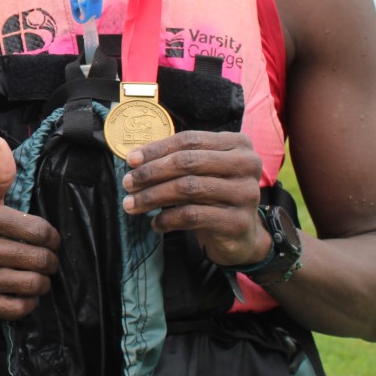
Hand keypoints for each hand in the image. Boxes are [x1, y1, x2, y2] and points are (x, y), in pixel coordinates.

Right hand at [0, 137, 59, 319]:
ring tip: (40, 275)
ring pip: (28, 284)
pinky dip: (28, 302)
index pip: (35, 230)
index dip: (51, 236)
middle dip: (50, 260)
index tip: (50, 238)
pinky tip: (26, 293)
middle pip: (35, 258)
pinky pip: (15, 309)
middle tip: (49, 259)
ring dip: (42, 282)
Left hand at [121, 130, 269, 267]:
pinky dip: (168, 219)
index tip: (131, 160)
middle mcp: (247, 165)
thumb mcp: (202, 171)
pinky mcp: (238, 221)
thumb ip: (177, 159)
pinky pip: (193, 215)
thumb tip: (135, 159)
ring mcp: (246, 193)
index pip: (190, 140)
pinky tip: (156, 223)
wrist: (241, 235)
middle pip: (188, 162)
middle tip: (128, 183)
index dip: (157, 149)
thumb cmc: (215, 196)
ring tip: (132, 204)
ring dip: (153, 196)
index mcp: (238, 144)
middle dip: (151, 172)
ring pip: (188, 188)